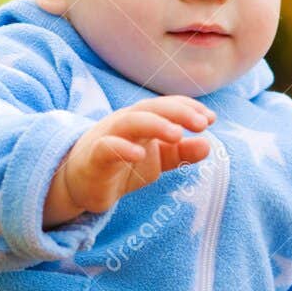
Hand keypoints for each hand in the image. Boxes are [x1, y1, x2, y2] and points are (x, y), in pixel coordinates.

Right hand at [42, 96, 214, 226]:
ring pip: (130, 122)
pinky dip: (123, 149)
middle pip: (151, 109)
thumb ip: (181, 152)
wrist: (80, 183)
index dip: (188, 108)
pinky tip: (140, 155)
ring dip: (155, 125)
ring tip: (178, 134)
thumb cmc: (121, 165)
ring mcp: (108, 138)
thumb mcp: (157, 160)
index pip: (166, 106)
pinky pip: (107, 148)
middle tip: (202, 123)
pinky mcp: (94, 159)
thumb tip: (209, 145)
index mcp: (142, 120)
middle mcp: (125, 123)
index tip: (211, 118)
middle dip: (177, 112)